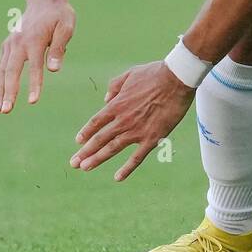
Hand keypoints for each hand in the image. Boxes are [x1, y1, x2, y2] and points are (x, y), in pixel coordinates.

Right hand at [0, 0, 75, 112]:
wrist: (45, 0)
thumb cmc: (59, 16)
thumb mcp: (66, 28)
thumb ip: (58, 48)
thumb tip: (54, 70)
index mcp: (35, 39)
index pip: (34, 66)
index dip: (34, 84)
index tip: (33, 101)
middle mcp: (19, 42)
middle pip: (11, 71)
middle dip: (8, 92)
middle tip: (5, 110)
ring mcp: (10, 43)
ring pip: (2, 70)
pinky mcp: (7, 45)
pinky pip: (2, 65)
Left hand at [69, 61, 193, 180]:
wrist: (177, 79)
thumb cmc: (155, 73)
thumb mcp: (130, 73)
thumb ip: (114, 86)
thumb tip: (105, 99)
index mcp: (117, 104)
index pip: (96, 122)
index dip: (86, 133)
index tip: (78, 142)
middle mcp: (123, 120)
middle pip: (99, 138)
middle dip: (85, 152)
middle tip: (74, 163)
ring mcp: (137, 130)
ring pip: (112, 148)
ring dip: (97, 159)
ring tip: (85, 168)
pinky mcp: (152, 138)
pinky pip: (137, 157)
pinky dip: (127, 168)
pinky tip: (117, 178)